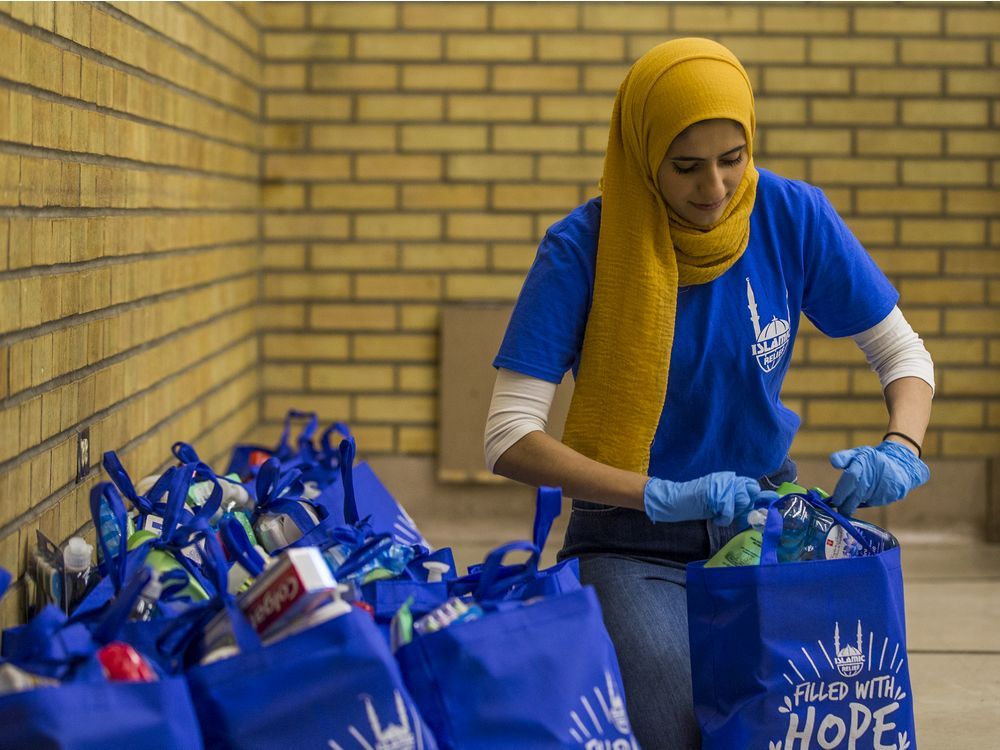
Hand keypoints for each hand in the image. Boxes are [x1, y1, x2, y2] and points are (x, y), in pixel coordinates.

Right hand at [643, 472, 776, 526]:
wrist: (676, 499)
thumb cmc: (697, 501)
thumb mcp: (719, 496)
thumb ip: (736, 498)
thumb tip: (758, 508)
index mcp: (729, 478)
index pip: (753, 486)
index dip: (762, 498)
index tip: (771, 507)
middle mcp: (728, 478)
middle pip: (750, 495)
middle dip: (745, 508)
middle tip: (734, 516)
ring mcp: (723, 485)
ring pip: (742, 502)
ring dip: (733, 514)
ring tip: (720, 515)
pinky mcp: (717, 495)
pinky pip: (729, 512)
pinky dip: (723, 519)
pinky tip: (715, 519)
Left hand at [829, 441, 929, 516]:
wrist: (900, 463)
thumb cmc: (871, 460)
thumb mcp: (857, 454)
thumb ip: (843, 457)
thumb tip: (834, 462)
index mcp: (864, 460)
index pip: (851, 477)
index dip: (842, 491)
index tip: (835, 501)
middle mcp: (876, 471)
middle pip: (858, 493)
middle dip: (847, 504)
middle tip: (841, 510)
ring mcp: (886, 482)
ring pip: (867, 499)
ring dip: (858, 502)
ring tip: (855, 500)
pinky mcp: (894, 491)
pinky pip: (877, 501)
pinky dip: (871, 501)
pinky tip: (871, 495)